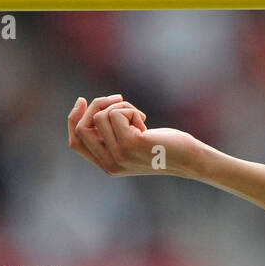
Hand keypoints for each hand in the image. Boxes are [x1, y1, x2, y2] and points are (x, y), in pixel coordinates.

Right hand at [67, 95, 202, 176]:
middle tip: (120, 99)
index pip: (76, 143)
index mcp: (107, 166)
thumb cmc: (166, 148)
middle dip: (97, 106)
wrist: (191, 159)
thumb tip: (98, 109)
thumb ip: (114, 135)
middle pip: (82, 128)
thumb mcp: (135, 142)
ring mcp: (119, 155)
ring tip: (139, 116)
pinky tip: (145, 121)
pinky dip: (129, 110)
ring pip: (100, 117)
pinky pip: (116, 114)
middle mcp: (110, 164)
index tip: (82, 101)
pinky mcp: (130, 144)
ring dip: (121, 107)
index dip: (73, 120)